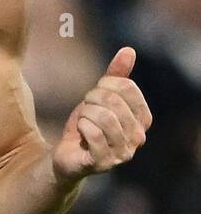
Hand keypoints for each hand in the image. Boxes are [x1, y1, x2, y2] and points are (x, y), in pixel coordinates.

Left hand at [52, 47, 151, 182]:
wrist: (69, 154)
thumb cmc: (89, 124)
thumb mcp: (101, 97)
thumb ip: (116, 75)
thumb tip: (129, 50)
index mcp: (143, 120)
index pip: (128, 88)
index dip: (106, 84)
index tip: (96, 92)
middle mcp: (138, 138)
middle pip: (114, 101)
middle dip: (92, 99)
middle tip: (86, 107)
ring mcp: (123, 153)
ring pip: (103, 117)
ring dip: (85, 113)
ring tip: (84, 119)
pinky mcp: (104, 163)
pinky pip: (92, 133)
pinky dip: (81, 126)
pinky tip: (80, 131)